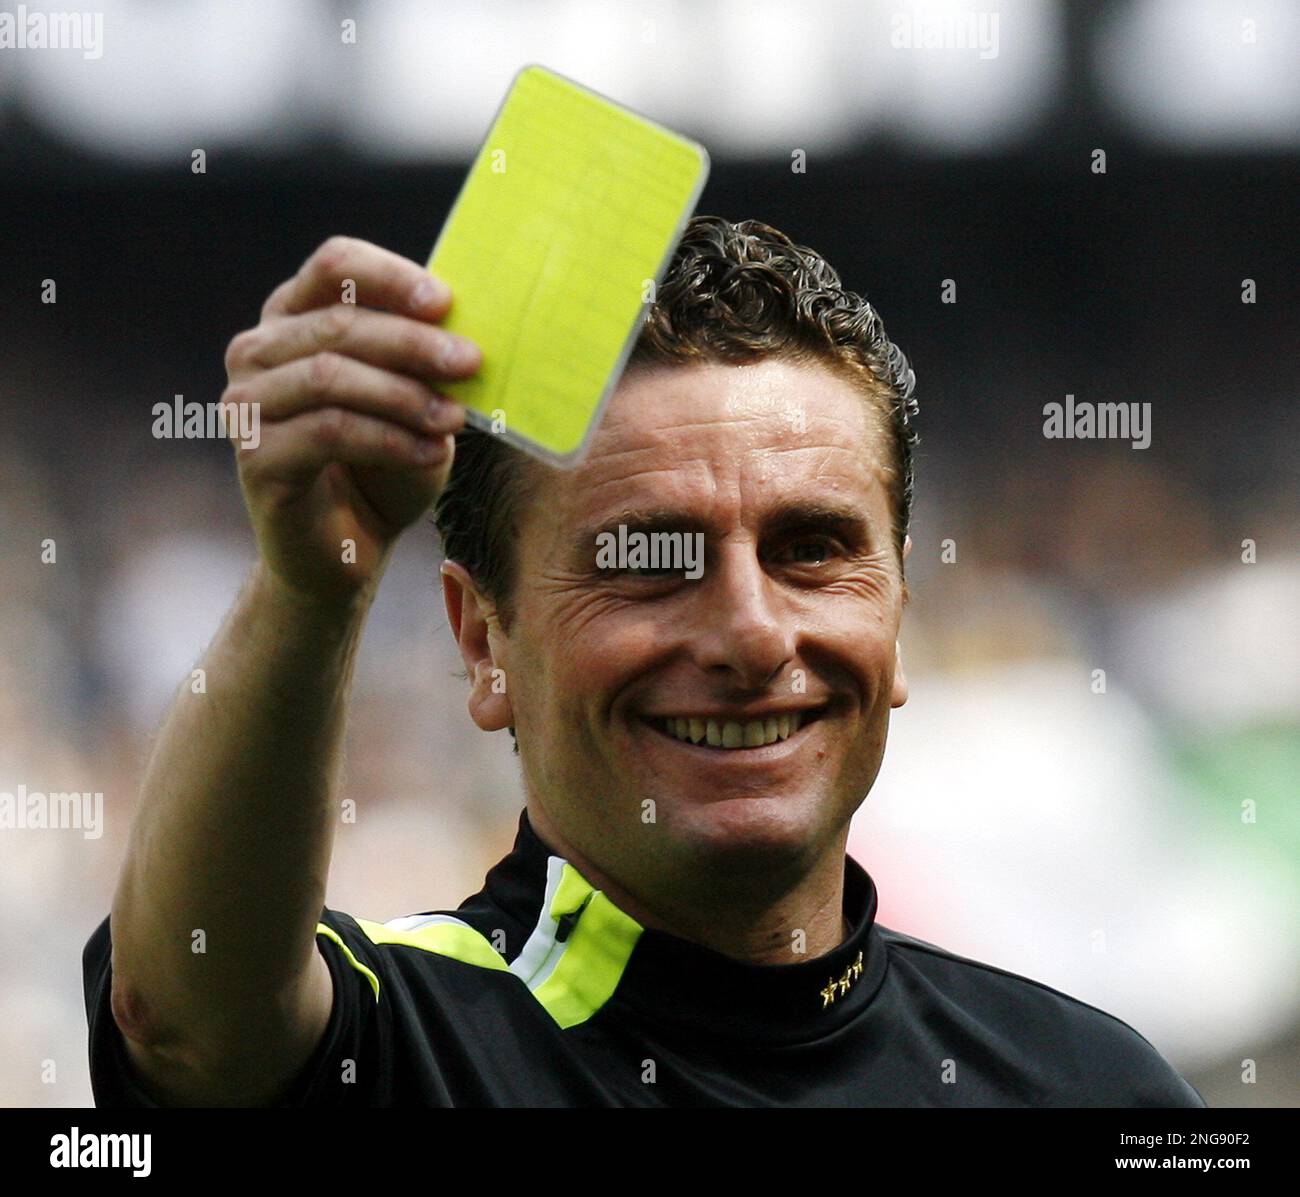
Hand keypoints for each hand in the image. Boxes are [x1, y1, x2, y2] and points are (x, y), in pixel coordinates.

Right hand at [222, 236, 480, 605]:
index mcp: (294, 318)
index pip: (334, 265)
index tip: (446, 302)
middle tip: (470, 362)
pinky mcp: (254, 457)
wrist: (348, 548)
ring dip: (404, 394)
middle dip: (413, 343)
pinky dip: (390, 439)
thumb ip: (425, 361)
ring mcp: (246, 404)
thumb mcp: (413, 401)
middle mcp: (257, 352)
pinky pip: (328, 431)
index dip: (390, 276)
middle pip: (338, 323)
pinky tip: (431, 453)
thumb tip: (466, 329)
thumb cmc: (384, 466)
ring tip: (455, 418)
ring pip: (331, 377)